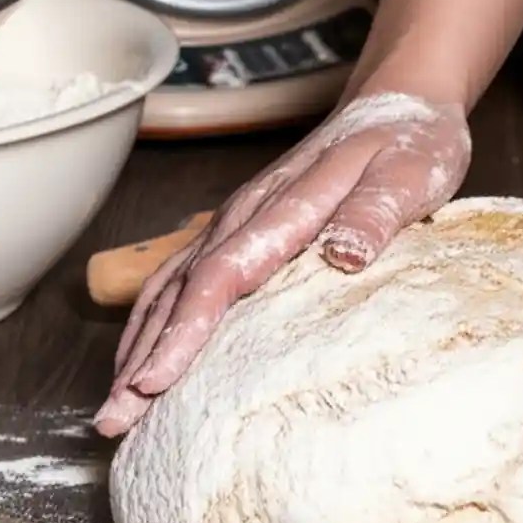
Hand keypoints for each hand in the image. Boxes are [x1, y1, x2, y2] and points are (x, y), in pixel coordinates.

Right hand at [94, 92, 470, 436]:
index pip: (224, 276)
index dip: (185, 332)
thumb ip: (375, 212)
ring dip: (138, 345)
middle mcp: (250, 213)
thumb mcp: (411, 174)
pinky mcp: (245, 227)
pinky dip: (156, 321)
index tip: (154, 383)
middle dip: (141, 357)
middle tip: (111, 421)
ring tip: (114, 406)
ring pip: (172, 285)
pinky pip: (185, 277)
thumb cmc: (410, 141)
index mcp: (287, 205)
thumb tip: (343, 255)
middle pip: (181, 290)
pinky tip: (145, 356)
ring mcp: (242, 219)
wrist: (400, 101)